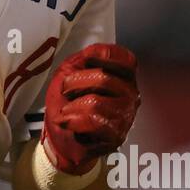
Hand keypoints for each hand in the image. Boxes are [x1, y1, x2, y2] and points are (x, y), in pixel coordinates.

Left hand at [41, 43, 140, 176]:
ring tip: (67, 111)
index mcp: (122, 76)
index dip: (104, 54)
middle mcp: (129, 94)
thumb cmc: (67, 104)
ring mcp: (125, 115)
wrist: (61, 137)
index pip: (126, 59)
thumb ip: (81, 59)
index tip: (85, 58)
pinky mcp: (117, 135)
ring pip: (96, 102)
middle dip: (74, 83)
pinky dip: (73, 121)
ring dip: (72, 106)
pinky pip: (93, 122)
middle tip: (66, 91)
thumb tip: (91, 52)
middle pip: (104, 78)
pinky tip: (69, 122)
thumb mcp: (69, 72)